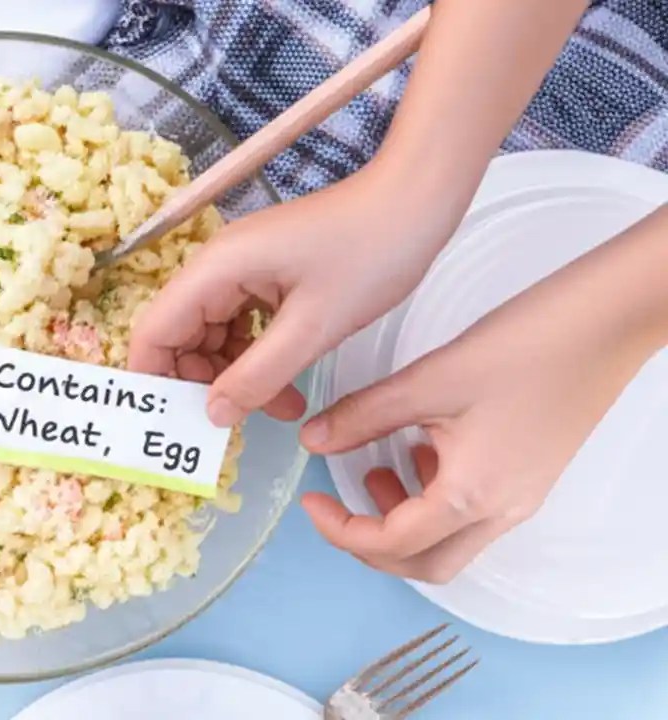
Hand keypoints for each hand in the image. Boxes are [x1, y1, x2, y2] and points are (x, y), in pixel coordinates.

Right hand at [129, 164, 459, 425]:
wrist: (418, 201)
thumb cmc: (370, 256)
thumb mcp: (313, 328)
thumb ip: (257, 376)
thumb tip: (212, 415)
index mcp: (216, 268)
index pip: (155, 330)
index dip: (154, 380)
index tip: (172, 425)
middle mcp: (218, 266)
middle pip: (180, 336)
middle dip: (203, 384)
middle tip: (238, 424)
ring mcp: (242, 268)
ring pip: (213, 335)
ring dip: (236, 376)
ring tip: (282, 409)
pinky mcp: (266, 273)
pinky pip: (242, 324)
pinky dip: (258, 357)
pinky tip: (289, 383)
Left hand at [300, 206, 667, 582]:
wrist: (609, 321)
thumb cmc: (526, 346)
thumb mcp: (429, 380)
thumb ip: (364, 416)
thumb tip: (314, 440)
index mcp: (472, 496)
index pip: (392, 544)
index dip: (341, 530)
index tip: (311, 500)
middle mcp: (502, 511)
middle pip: (425, 563)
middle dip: (371, 544)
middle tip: (337, 505)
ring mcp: (521, 497)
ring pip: (450, 541)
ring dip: (403, 522)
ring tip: (373, 470)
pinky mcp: (530, 477)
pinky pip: (473, 512)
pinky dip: (434, 498)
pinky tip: (419, 450)